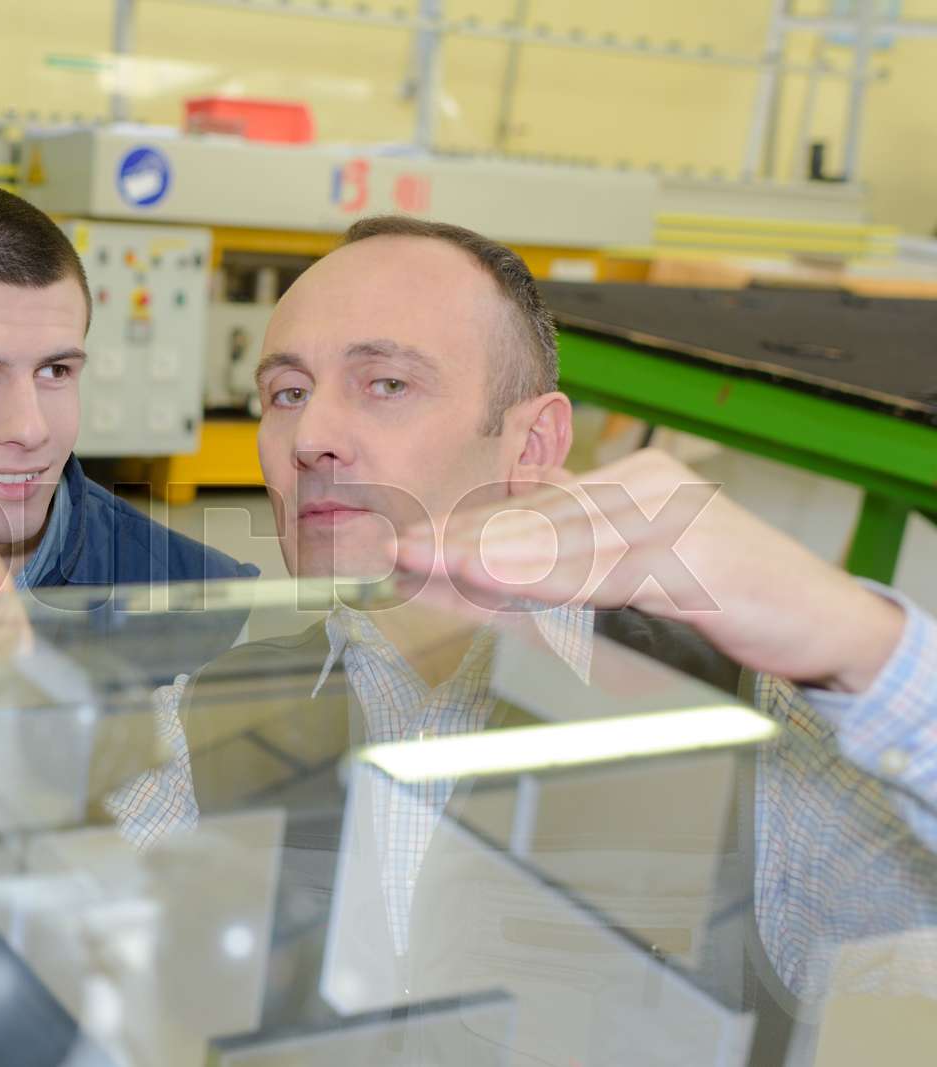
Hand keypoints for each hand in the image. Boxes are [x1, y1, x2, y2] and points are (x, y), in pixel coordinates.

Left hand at [395, 449, 905, 692]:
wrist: (826, 620)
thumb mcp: (630, 583)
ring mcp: (666, 513)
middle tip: (385, 550)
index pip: (522, 510)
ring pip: (550, 539)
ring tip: (415, 560)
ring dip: (475, 554)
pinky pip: (596, 570)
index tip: (399, 543)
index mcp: (622, 484)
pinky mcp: (688, 553)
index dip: (457, 529)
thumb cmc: (726, 601)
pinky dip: (537, 578)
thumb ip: (564, 577)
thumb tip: (478, 586)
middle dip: (449, 537)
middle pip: (524, 518)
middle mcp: (638, 486)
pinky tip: (489, 579)